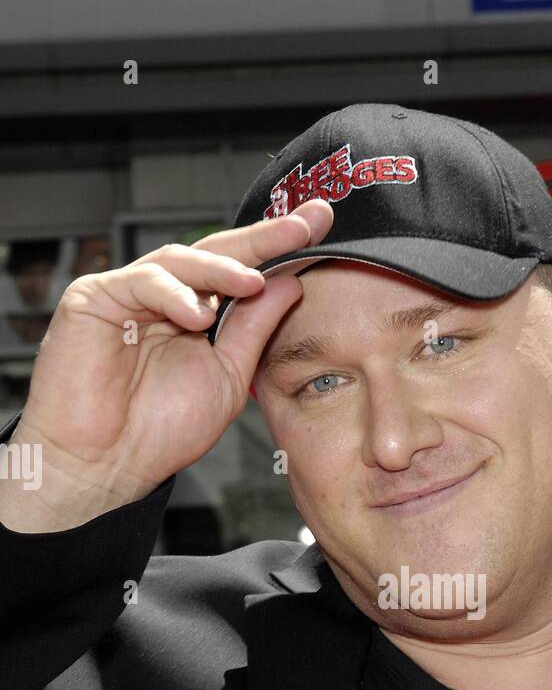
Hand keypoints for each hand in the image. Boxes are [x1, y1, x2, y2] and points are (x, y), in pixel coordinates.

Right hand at [0, 199, 332, 529]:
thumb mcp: (227, 376)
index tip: (320, 228)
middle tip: (304, 224)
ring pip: (180, 259)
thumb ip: (254, 329)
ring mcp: (129, 293)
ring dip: (221, 267)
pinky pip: (142, 281)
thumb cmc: (159, 431)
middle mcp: (165, 296)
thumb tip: (290, 282)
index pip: (241, 270)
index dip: (279, 248)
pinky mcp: (94, 297)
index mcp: (197, 313)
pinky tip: (198, 316)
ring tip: (252, 281)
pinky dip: (174, 294)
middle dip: (263, 236)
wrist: (107, 465)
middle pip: (216, 252)